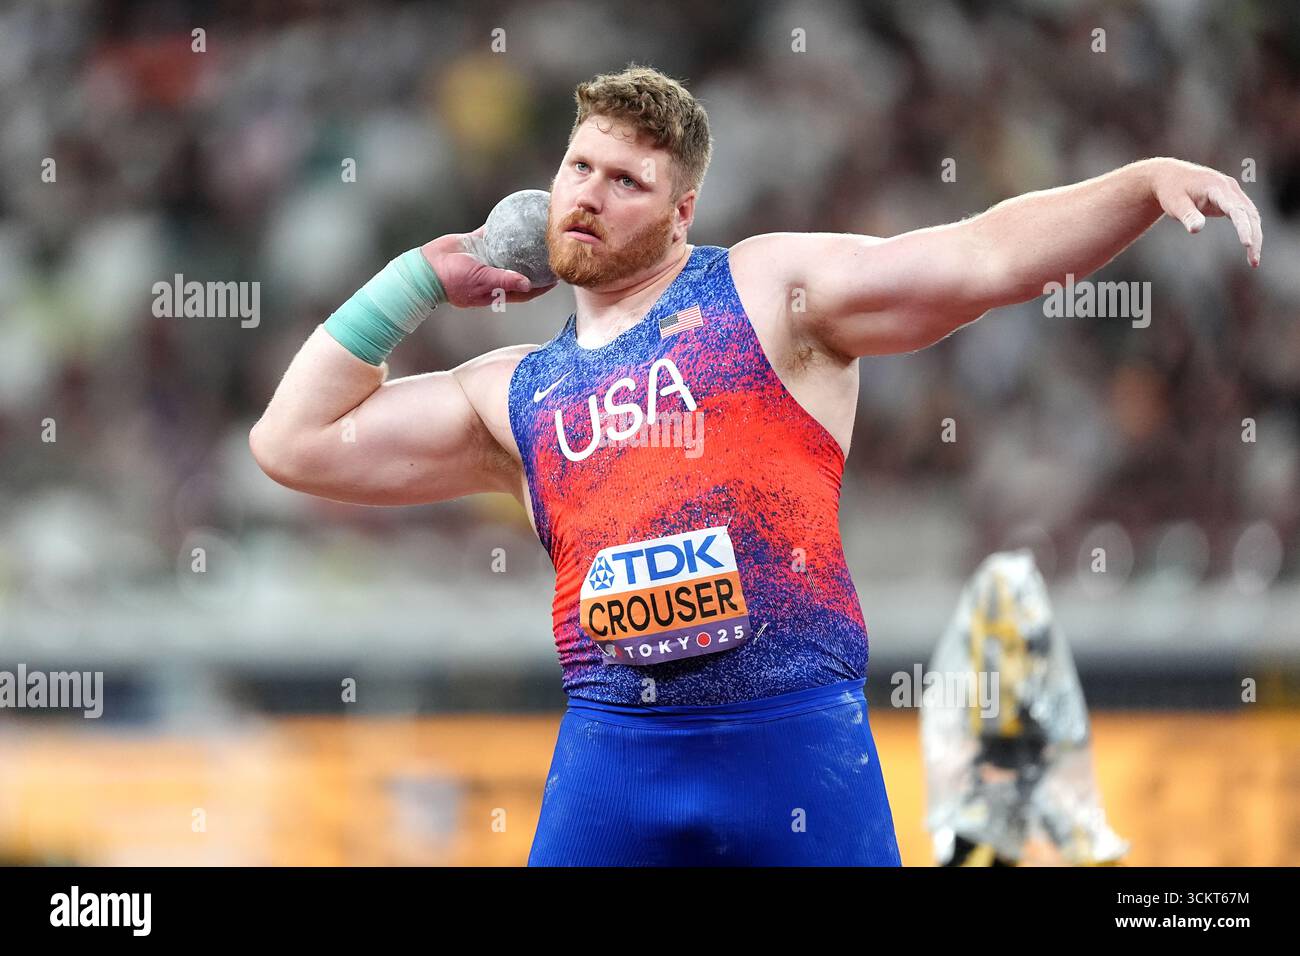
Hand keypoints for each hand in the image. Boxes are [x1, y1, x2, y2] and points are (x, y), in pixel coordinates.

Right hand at [419, 226, 557, 307]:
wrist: (427, 268)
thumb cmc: (453, 280)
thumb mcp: (482, 281)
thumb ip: (504, 281)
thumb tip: (528, 283)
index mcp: (498, 288)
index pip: (526, 289)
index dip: (542, 286)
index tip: (557, 278)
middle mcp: (494, 274)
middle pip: (521, 268)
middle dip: (536, 262)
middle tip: (551, 250)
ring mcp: (485, 258)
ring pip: (508, 249)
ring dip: (521, 242)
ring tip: (537, 230)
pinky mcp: (476, 244)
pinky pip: (493, 233)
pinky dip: (502, 226)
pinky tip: (513, 214)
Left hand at [1148, 158, 1261, 266]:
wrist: (1170, 176)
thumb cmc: (1171, 191)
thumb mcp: (1175, 204)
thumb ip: (1187, 215)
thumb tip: (1196, 229)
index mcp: (1216, 186)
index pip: (1234, 208)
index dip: (1242, 226)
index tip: (1246, 244)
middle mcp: (1229, 187)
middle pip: (1249, 214)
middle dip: (1253, 237)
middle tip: (1254, 262)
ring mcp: (1233, 192)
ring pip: (1251, 215)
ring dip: (1255, 236)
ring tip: (1253, 262)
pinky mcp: (1231, 199)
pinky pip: (1246, 216)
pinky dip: (1249, 230)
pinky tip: (1250, 247)